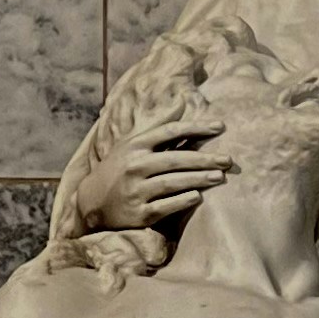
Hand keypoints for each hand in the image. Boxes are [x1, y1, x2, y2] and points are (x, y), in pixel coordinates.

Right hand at [70, 111, 229, 231]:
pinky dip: (181, 200)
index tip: (220, 127)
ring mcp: (135, 190)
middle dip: (205, 159)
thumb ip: (156, 129)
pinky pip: (164, 206)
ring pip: (172, 183)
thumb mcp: (130, 144)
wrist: (90, 202)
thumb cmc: (118, 169)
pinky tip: (198, 196)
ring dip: (198, 179)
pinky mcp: (137, 213)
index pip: (170, 132)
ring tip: (219, 177)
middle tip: (228, 160)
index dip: (197, 128)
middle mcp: (135, 166)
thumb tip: (182, 104)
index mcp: (135, 145)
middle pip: (176, 159)